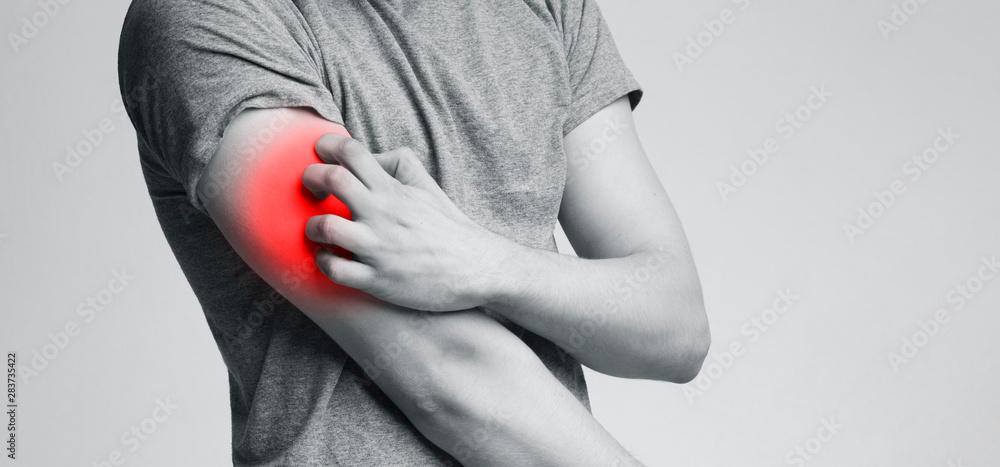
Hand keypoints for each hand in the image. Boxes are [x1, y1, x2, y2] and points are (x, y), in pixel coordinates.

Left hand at [302, 134, 510, 311]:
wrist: (476, 268)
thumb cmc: (447, 227)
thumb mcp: (427, 186)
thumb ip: (398, 163)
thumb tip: (370, 156)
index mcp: (393, 190)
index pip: (352, 151)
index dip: (327, 146)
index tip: (320, 154)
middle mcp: (383, 214)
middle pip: (331, 179)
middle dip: (311, 179)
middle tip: (312, 188)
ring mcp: (378, 248)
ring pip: (324, 227)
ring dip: (313, 226)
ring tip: (318, 229)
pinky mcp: (377, 279)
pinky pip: (334, 270)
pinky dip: (324, 262)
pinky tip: (330, 258)